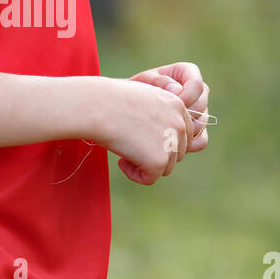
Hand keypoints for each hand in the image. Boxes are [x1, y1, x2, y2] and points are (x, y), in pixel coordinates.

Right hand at [118, 61, 209, 181]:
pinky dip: (135, 174)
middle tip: (130, 144)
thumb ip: (159, 116)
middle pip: (176, 153)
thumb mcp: (143, 100)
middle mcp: (181, 123)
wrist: (98, 105)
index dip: (159, 140)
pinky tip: (122, 160)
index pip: (181, 135)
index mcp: (178, 105)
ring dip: (145, 164)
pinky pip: (150, 178)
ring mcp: (172, 141)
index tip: (139, 136)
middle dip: (154, 154)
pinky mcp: (159, 159)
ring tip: (125, 149)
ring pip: (165, 167)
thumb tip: (161, 140)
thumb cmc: (110, 100)